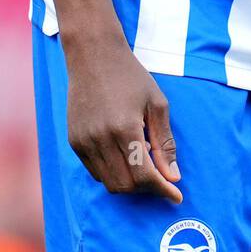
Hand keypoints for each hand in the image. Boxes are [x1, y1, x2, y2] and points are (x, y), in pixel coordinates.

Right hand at [65, 30, 182, 202]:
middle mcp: (100, 138)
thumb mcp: (157, 104)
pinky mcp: (73, 141)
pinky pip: (94, 172)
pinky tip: (124, 155)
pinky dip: (113, 173)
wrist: (93, 55)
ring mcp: (83, 141)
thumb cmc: (131, 76)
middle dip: (148, 188)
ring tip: (143, 160)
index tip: (176, 196)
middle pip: (126, 185)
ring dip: (130, 182)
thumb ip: (165, 142)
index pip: (144, 175)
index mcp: (125, 128)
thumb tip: (173, 176)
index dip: (162, 189)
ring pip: (109, 182)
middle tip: (162, 177)